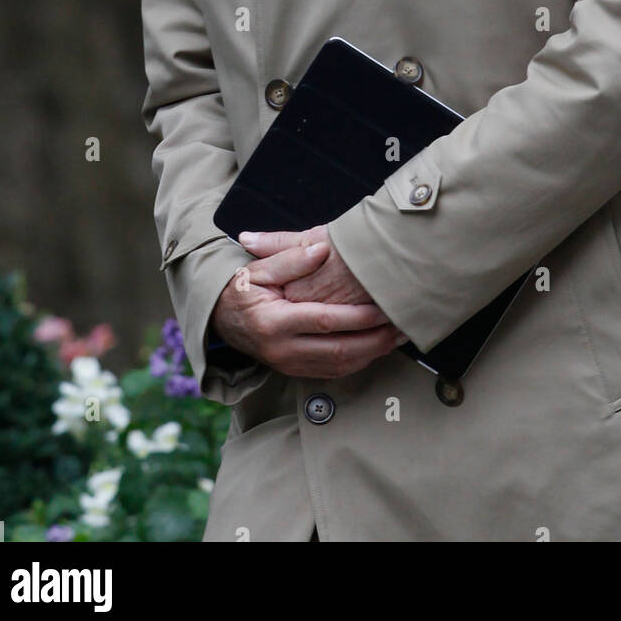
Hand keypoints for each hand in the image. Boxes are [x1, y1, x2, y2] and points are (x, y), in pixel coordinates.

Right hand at [211, 232, 405, 378]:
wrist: (218, 317)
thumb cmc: (242, 288)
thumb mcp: (259, 268)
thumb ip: (291, 258)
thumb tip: (322, 248)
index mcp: (273, 322)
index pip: (325, 322)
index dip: (358, 318)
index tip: (384, 308)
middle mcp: (281, 349)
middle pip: (338, 352)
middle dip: (375, 341)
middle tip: (402, 327)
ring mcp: (287, 364)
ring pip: (339, 367)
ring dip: (372, 354)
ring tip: (397, 337)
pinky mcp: (293, 370)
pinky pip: (332, 372)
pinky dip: (358, 362)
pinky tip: (376, 348)